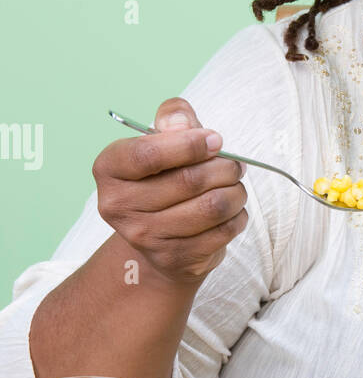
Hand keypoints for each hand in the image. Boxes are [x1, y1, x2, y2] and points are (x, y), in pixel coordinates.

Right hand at [93, 98, 247, 283]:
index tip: (216, 140)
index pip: (148, 154)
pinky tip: (231, 211)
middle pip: (188, 180)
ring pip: (211, 207)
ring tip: (235, 187)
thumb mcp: (162, 140)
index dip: (190, 144)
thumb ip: (173, 119)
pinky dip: (237, 217)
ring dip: (236, 192)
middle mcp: (118, 205)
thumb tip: (184, 124)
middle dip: (224, 168)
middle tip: (235, 165)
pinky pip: (223, 231)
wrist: (158, 239)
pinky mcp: (174, 258)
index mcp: (109, 168)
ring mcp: (144, 236)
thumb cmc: (163, 178)